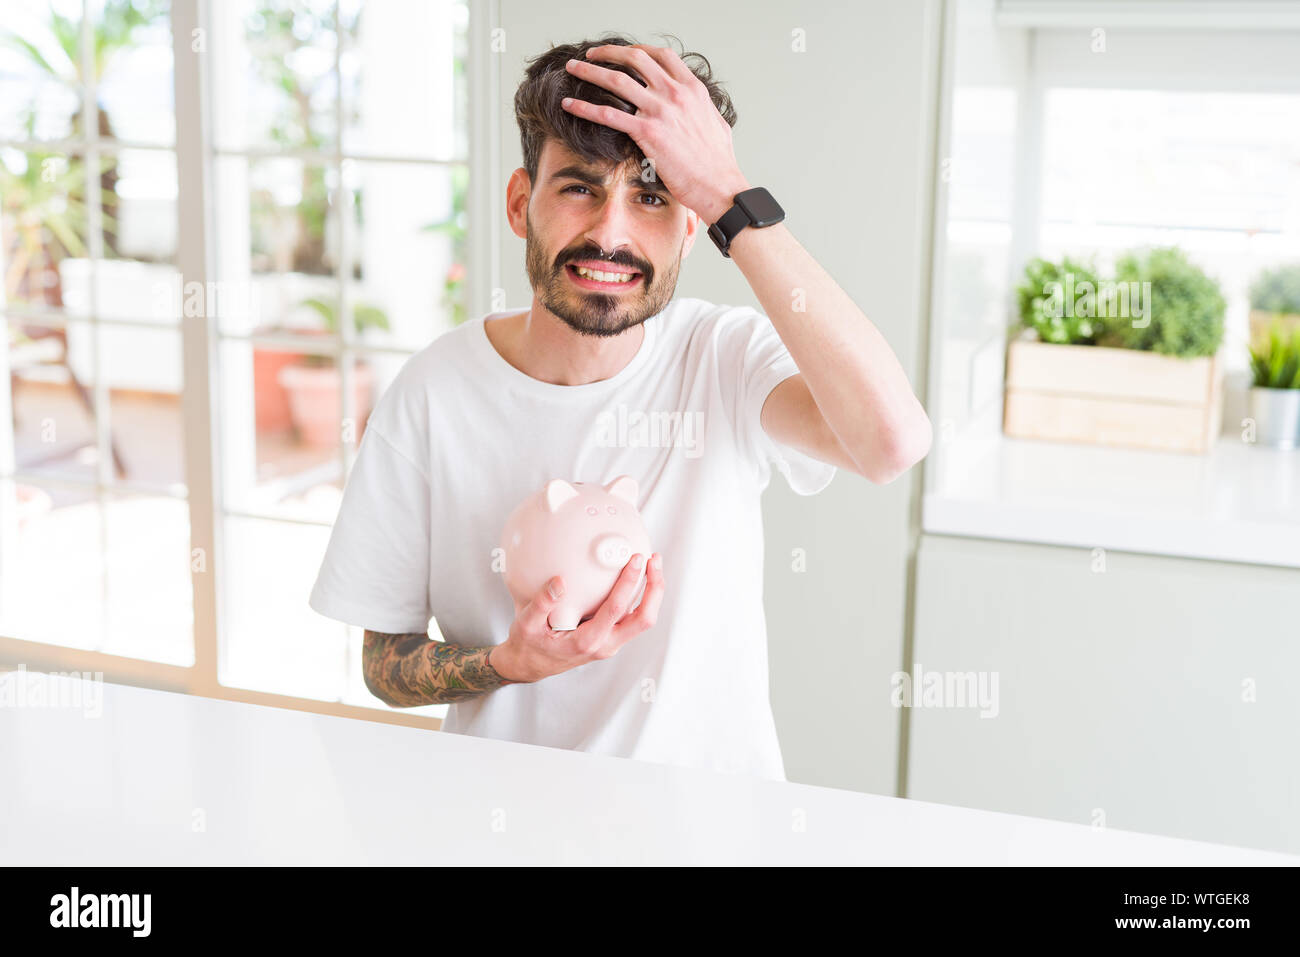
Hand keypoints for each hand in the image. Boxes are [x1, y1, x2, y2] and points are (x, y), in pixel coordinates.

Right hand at [490, 553, 664, 683]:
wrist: (529, 665)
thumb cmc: (529, 645)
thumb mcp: (526, 624)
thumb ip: (542, 604)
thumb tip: (559, 582)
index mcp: (587, 641)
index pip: (616, 609)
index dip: (629, 583)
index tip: (634, 559)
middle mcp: (605, 644)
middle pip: (644, 619)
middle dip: (655, 589)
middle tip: (653, 560)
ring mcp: (610, 642)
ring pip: (642, 619)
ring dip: (652, 592)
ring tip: (652, 563)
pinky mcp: (611, 638)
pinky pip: (633, 618)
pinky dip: (642, 597)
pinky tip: (637, 577)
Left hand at [561, 44, 749, 223]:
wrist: (719, 185)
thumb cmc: (718, 162)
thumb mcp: (716, 124)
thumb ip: (701, 109)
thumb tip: (697, 106)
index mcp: (692, 88)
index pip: (661, 56)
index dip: (638, 50)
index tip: (623, 53)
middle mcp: (675, 93)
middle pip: (635, 59)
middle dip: (608, 53)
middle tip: (590, 55)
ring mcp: (660, 110)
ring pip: (617, 80)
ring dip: (590, 71)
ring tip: (572, 69)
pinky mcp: (648, 132)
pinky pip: (609, 114)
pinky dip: (585, 107)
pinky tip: (569, 105)